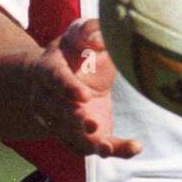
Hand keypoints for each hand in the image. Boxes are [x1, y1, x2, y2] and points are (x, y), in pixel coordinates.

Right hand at [25, 18, 141, 158]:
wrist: (66, 74)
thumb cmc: (75, 51)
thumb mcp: (79, 36)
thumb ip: (89, 31)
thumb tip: (96, 33)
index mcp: (47, 70)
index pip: (54, 79)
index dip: (67, 88)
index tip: (83, 95)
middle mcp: (48, 100)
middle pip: (58, 113)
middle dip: (73, 120)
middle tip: (90, 125)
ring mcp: (62, 122)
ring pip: (72, 136)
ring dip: (90, 143)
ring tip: (108, 147)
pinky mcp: (82, 136)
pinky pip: (94, 147)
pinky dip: (115, 150)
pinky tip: (134, 147)